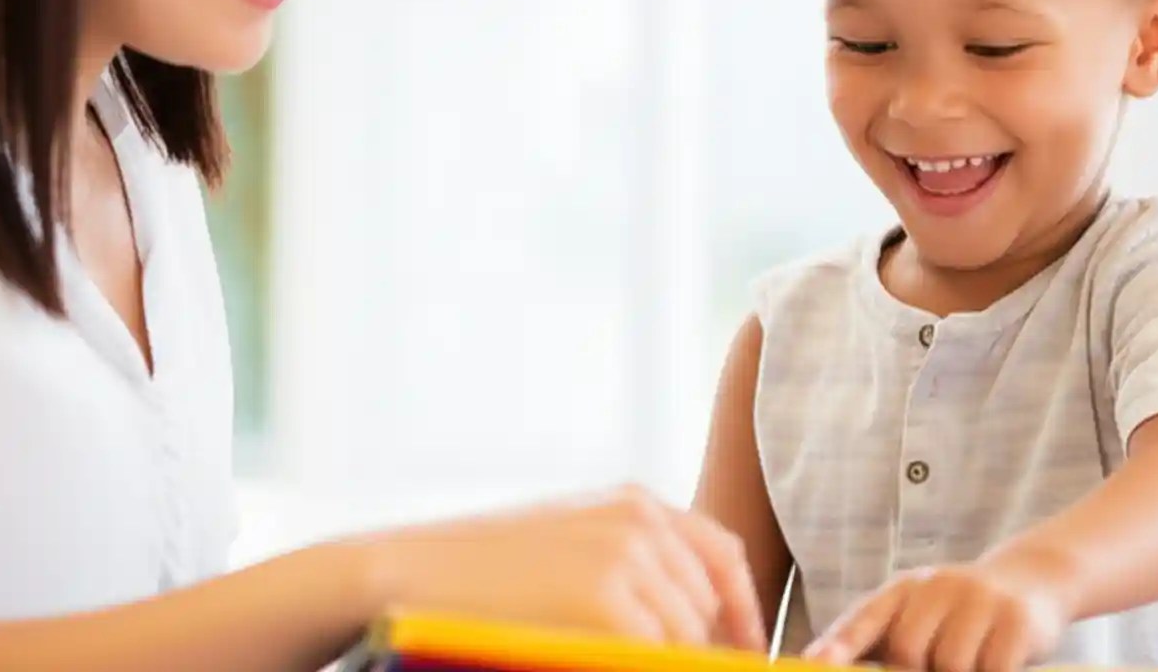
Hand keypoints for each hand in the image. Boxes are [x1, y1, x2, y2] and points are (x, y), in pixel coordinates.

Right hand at [357, 485, 767, 649]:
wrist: (412, 573)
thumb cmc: (484, 570)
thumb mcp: (569, 543)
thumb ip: (632, 562)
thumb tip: (689, 621)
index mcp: (634, 502)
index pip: (723, 554)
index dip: (743, 609)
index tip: (745, 651)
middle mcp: (641, 520)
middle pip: (711, 605)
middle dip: (704, 648)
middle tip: (676, 665)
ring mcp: (626, 557)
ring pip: (689, 638)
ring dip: (670, 660)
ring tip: (614, 656)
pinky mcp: (607, 599)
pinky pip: (657, 654)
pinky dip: (643, 664)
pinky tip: (602, 659)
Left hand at [804, 552, 1075, 671]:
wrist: (1030, 580)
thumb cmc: (958, 612)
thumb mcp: (917, 614)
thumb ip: (879, 641)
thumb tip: (826, 663)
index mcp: (902, 589)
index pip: (863, 618)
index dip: (838, 644)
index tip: (814, 663)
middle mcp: (936, 587)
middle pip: (907, 650)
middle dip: (917, 671)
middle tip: (933, 666)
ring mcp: (978, 599)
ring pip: (951, 665)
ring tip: (971, 663)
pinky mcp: (1017, 619)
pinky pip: (994, 667)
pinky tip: (995, 664)